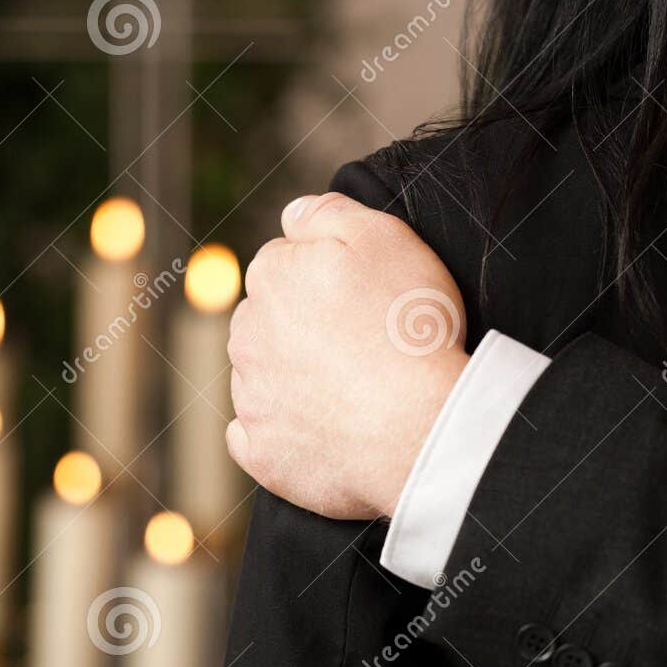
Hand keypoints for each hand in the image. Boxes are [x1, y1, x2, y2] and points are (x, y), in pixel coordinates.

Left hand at [225, 191, 469, 519]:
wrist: (420, 425)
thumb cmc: (408, 328)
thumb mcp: (385, 237)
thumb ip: (329, 213)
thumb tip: (293, 214)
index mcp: (271, 276)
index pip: (284, 264)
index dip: (327, 279)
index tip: (363, 298)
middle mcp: (246, 334)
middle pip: (269, 321)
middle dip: (303, 327)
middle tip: (361, 345)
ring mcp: (250, 398)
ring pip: (263, 377)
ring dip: (292, 379)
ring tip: (350, 392)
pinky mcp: (261, 454)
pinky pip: (256, 439)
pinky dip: (280, 435)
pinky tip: (317, 432)